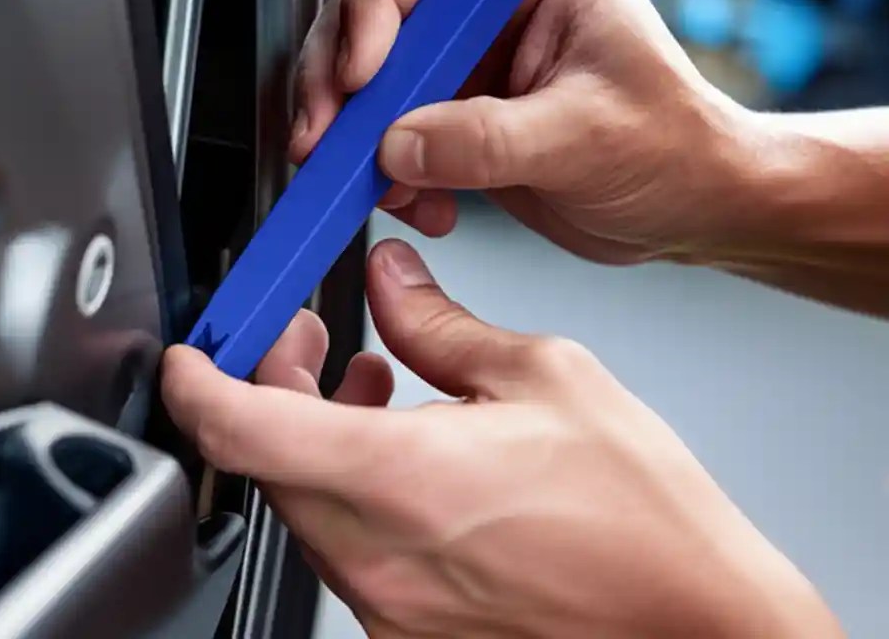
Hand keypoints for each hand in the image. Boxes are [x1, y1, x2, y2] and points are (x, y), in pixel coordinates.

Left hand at [162, 240, 840, 637]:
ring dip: (312, 438)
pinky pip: (344, 551)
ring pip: (302, 503)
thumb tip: (390, 284)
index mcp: (397, 478)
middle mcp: (376, 555)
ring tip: (370, 390)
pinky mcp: (404, 633)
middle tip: (312, 344)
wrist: (696, 626)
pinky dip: (348, 494)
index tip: (192, 355)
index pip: (238, 427)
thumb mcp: (546, 379)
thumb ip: (440, 326)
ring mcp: (386, 606)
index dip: (195, 381)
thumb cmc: (642, 521)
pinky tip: (401, 461)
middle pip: (265, 459)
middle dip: (270, 389)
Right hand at [291, 0, 765, 262]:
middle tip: (329, 133)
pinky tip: (411, 200)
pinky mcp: (442, 108)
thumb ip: (489, 141)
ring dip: (344, 125)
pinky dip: (371, 167)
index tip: (366, 73)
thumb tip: (399, 147)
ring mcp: (460, 52)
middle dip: (339, 70)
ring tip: (366, 179)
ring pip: (358, 62)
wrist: (682, 208)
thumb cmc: (670, 147)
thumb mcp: (586, 138)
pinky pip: (374, 124)